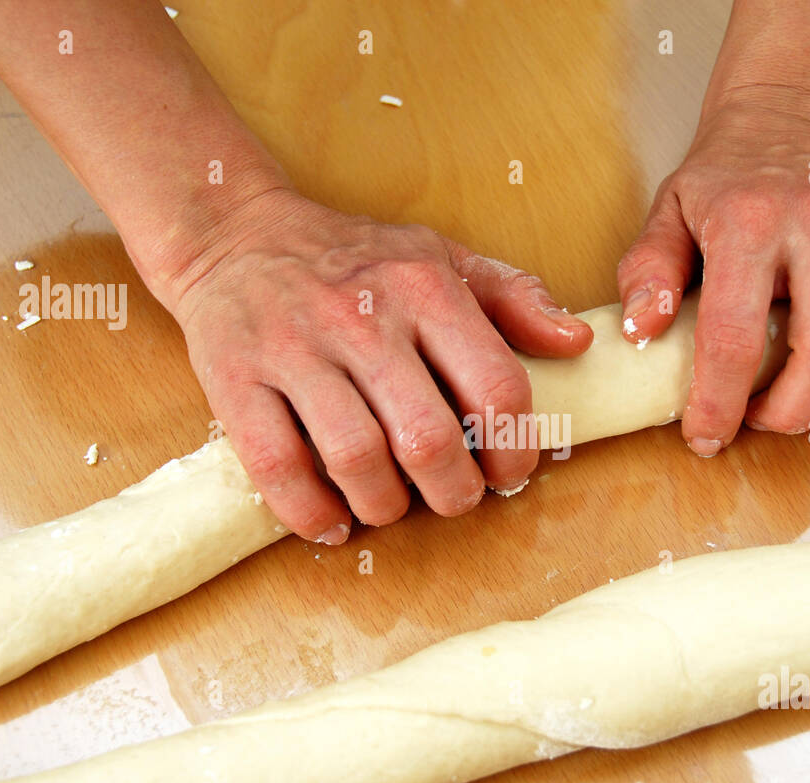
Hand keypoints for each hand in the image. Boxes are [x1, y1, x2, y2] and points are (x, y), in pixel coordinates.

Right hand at [161, 188, 592, 541]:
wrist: (234, 234)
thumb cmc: (354, 260)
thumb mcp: (441, 257)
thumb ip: (514, 298)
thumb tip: (576, 344)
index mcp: (425, 286)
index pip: (496, 386)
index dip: (514, 450)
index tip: (507, 474)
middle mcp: (361, 316)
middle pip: (428, 438)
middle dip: (452, 491)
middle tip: (451, 498)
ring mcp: (293, 348)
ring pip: (356, 459)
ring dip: (385, 505)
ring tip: (391, 505)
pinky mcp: (235, 379)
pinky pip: (278, 467)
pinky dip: (311, 512)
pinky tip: (332, 521)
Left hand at [616, 95, 809, 453]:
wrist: (785, 113)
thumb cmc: (723, 178)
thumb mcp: (668, 214)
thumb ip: (648, 273)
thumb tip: (641, 334)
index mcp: (749, 227)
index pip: (736, 337)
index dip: (719, 403)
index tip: (706, 436)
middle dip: (795, 409)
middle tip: (766, 423)